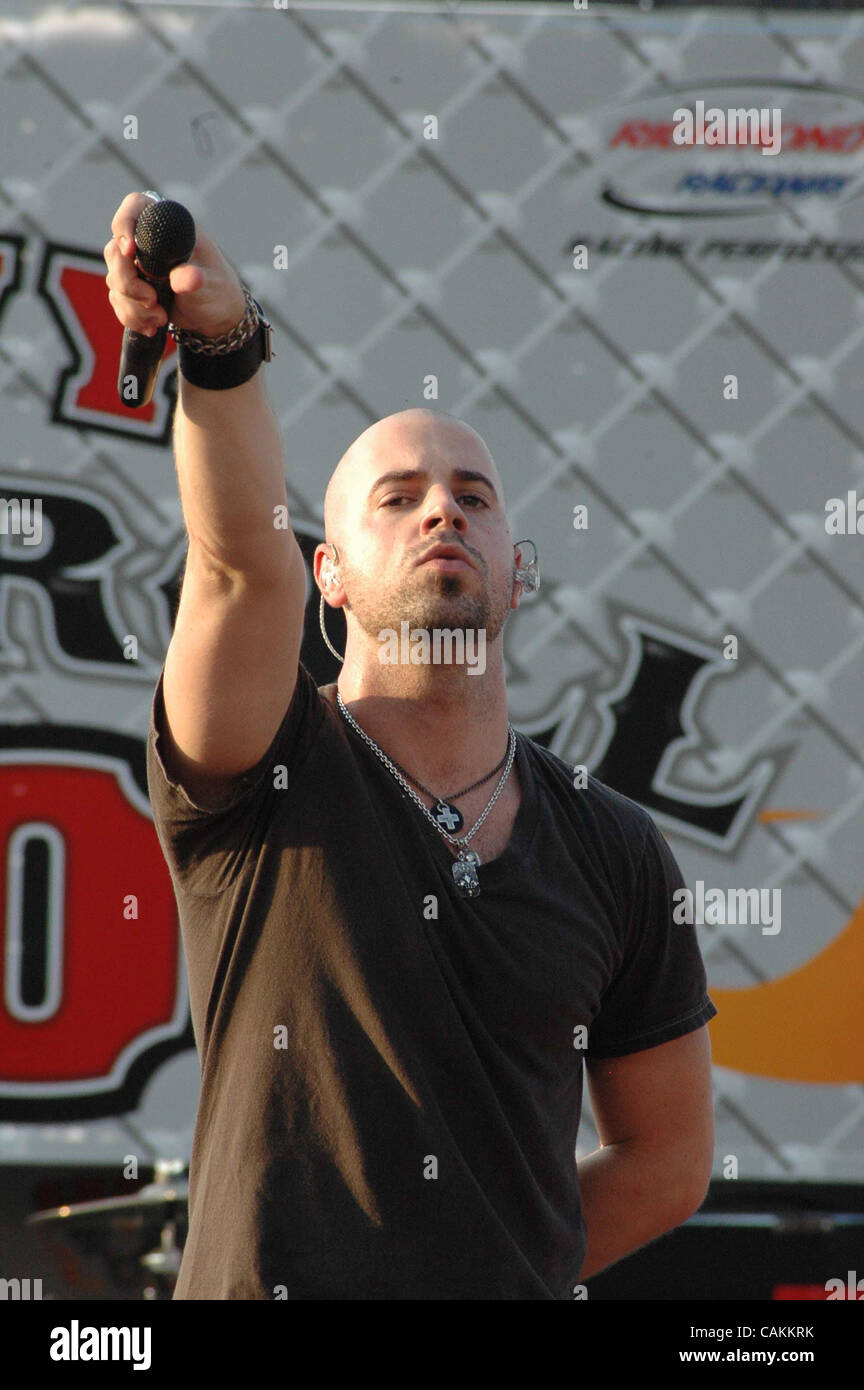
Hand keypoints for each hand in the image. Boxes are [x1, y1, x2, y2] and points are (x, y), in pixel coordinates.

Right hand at [104, 191, 247, 338]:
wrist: (216, 317)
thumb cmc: (218, 290)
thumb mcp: (210, 284)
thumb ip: (195, 280)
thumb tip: (190, 278)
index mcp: (169, 227)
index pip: (135, 207)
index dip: (124, 224)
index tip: (130, 251)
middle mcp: (148, 241)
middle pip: (115, 251)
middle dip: (128, 283)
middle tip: (152, 300)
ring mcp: (137, 264)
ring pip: (114, 279)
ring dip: (133, 305)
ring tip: (161, 317)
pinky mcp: (133, 286)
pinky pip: (118, 300)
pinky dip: (132, 316)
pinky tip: (152, 324)